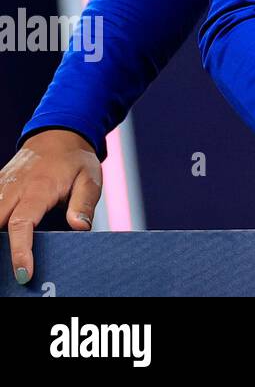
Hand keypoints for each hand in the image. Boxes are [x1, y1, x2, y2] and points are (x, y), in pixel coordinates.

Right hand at [0, 130, 101, 284]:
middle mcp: (13, 189)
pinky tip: (7, 241)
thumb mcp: (90, 177)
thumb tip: (80, 228)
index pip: (22, 223)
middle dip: (2, 250)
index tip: (24, 273)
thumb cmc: (75, 160)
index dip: (20, 251)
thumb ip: (84, 203)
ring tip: (12, 260)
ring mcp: (1, 189)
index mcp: (39, 188)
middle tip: (16, 271)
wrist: (58, 137)